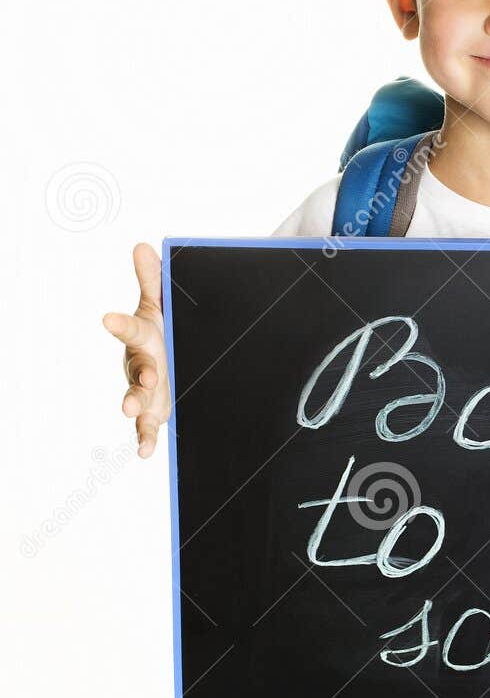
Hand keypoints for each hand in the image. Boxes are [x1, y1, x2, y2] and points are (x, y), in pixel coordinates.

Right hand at [102, 243, 171, 458]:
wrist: (175, 354)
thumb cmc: (164, 327)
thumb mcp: (161, 303)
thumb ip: (153, 279)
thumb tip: (142, 245)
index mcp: (143, 335)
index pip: (131, 328)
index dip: (120, 324)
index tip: (107, 318)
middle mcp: (140, 363)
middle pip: (137, 369)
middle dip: (138, 375)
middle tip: (146, 380)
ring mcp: (146, 388)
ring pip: (138, 399)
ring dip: (136, 407)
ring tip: (132, 414)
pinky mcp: (154, 408)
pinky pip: (148, 424)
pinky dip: (145, 437)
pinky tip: (144, 451)